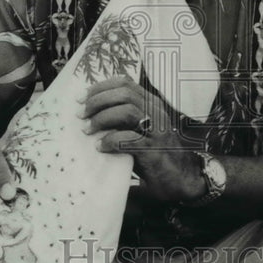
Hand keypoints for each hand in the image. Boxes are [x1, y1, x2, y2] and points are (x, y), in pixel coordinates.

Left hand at [79, 75, 204, 203]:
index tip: (82, 98)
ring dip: (102, 118)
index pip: (125, 83)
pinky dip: (110, 141)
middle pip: (124, 93)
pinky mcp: (154, 150)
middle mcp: (156, 112)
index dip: (101, 87)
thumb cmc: (154, 154)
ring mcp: (157, 130)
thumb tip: (88, 115)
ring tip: (87, 130)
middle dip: (97, 101)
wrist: (181, 179)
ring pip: (127, 110)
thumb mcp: (139, 130)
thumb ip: (122, 120)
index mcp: (151, 103)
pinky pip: (129, 139)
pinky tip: (99, 147)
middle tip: (81, 114)